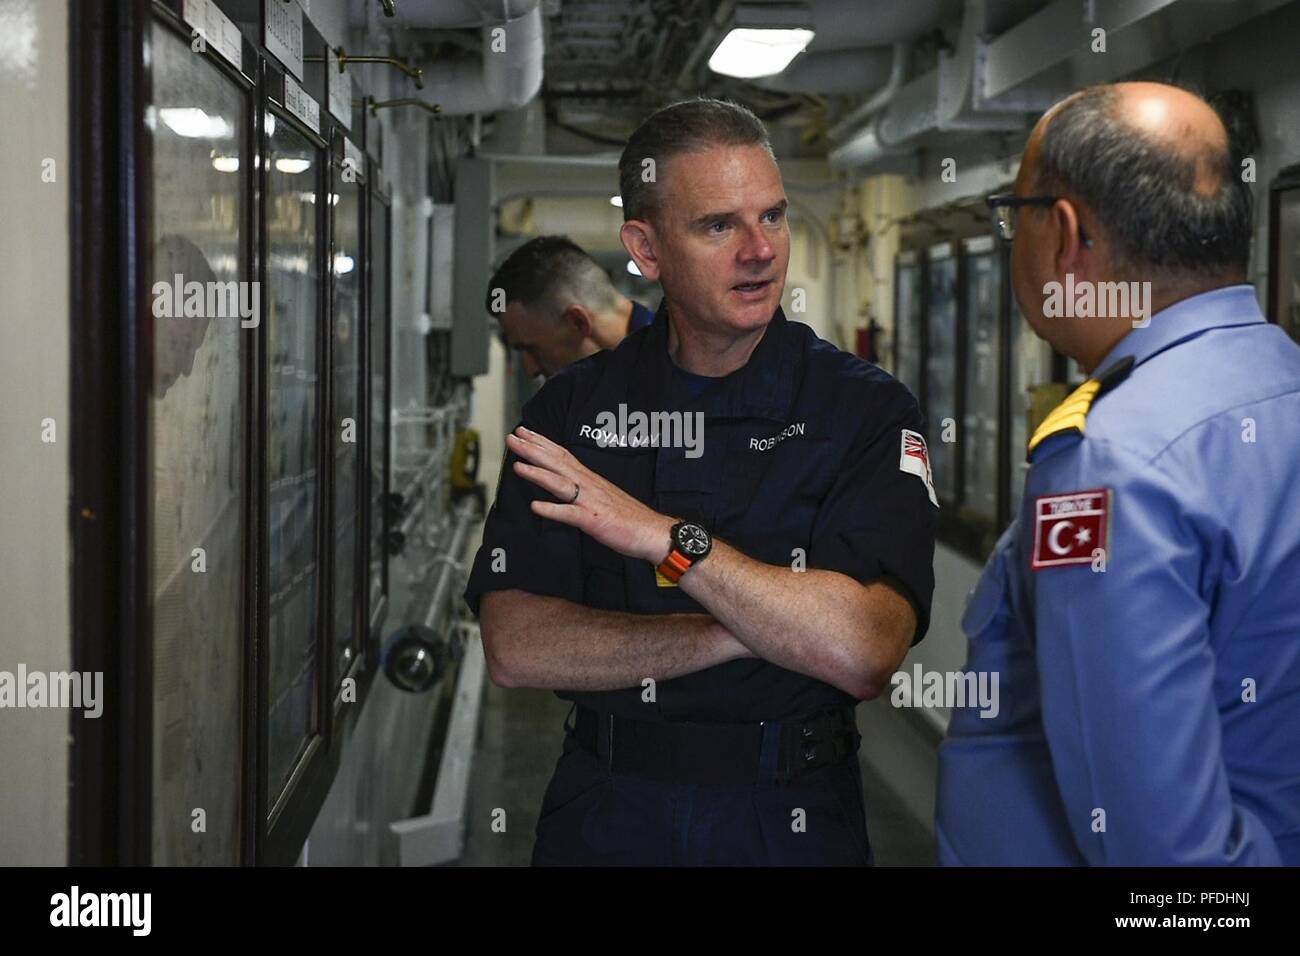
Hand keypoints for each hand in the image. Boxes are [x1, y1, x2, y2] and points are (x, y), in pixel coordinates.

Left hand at [507, 425, 674, 562]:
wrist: (653, 532)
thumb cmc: (628, 517)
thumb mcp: (602, 497)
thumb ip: (584, 489)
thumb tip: (567, 485)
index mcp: (590, 479)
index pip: (562, 455)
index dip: (542, 443)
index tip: (525, 432)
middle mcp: (589, 485)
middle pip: (557, 463)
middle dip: (533, 450)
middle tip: (512, 437)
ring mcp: (591, 502)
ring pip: (560, 484)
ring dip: (538, 474)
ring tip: (518, 466)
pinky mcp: (594, 521)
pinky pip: (571, 515)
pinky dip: (553, 510)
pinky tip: (536, 507)